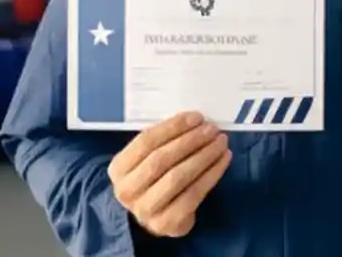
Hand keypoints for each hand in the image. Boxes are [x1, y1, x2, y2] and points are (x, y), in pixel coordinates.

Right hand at [107, 111, 231, 237]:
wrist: (152, 218)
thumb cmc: (152, 179)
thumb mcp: (147, 159)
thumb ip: (163, 141)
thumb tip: (195, 121)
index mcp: (119, 169)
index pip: (145, 142)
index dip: (173, 127)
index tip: (197, 117)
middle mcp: (127, 191)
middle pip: (161, 159)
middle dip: (190, 141)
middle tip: (212, 129)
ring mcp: (145, 210)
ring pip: (178, 177)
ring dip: (204, 156)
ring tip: (221, 142)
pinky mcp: (167, 223)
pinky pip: (194, 194)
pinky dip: (212, 174)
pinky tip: (223, 159)